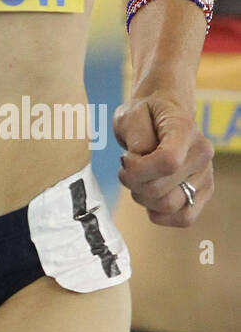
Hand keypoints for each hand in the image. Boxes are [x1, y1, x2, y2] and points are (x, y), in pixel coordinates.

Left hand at [114, 94, 213, 225]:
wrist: (163, 113)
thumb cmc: (145, 114)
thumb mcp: (130, 115)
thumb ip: (136, 138)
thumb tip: (141, 162)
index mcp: (185, 129)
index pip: (168, 161)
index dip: (138, 168)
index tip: (126, 158)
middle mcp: (201, 154)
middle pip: (161, 189)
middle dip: (133, 183)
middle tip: (127, 168)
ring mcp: (205, 175)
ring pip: (168, 206)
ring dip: (143, 197)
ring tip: (139, 179)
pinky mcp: (203, 193)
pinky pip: (184, 218)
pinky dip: (160, 213)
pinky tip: (149, 195)